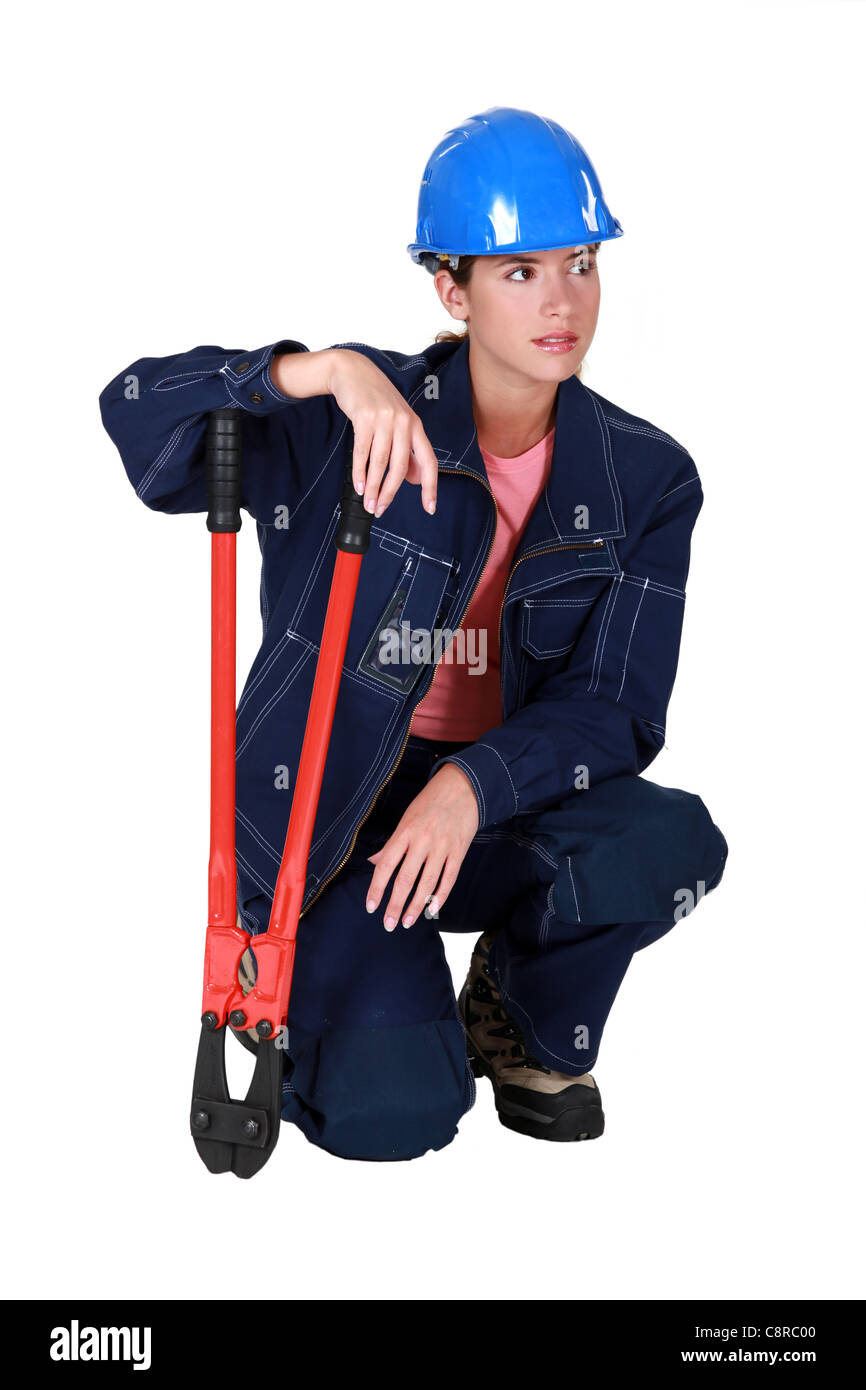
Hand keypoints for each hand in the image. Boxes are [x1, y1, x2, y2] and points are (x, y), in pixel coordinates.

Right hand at [325, 350, 438, 517]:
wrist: (354, 373)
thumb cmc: (377, 401)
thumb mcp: (398, 423)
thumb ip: (407, 450)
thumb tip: (416, 480)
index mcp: (416, 426)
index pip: (429, 461)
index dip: (431, 487)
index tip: (430, 508)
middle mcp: (404, 423)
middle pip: (401, 467)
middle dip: (390, 493)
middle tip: (380, 509)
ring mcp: (384, 419)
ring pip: (380, 462)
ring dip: (373, 487)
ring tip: (368, 503)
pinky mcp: (364, 417)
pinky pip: (362, 452)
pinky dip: (360, 472)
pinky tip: (359, 485)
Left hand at [365, 763, 478, 929]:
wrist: (463, 787)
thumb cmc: (430, 802)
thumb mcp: (406, 818)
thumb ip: (392, 844)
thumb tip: (375, 863)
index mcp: (405, 831)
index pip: (386, 865)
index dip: (377, 888)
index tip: (371, 907)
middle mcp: (422, 840)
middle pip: (405, 879)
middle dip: (395, 905)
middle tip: (388, 924)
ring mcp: (442, 846)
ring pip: (427, 883)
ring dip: (416, 906)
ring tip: (407, 922)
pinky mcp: (459, 851)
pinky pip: (449, 878)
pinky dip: (440, 896)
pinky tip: (432, 909)